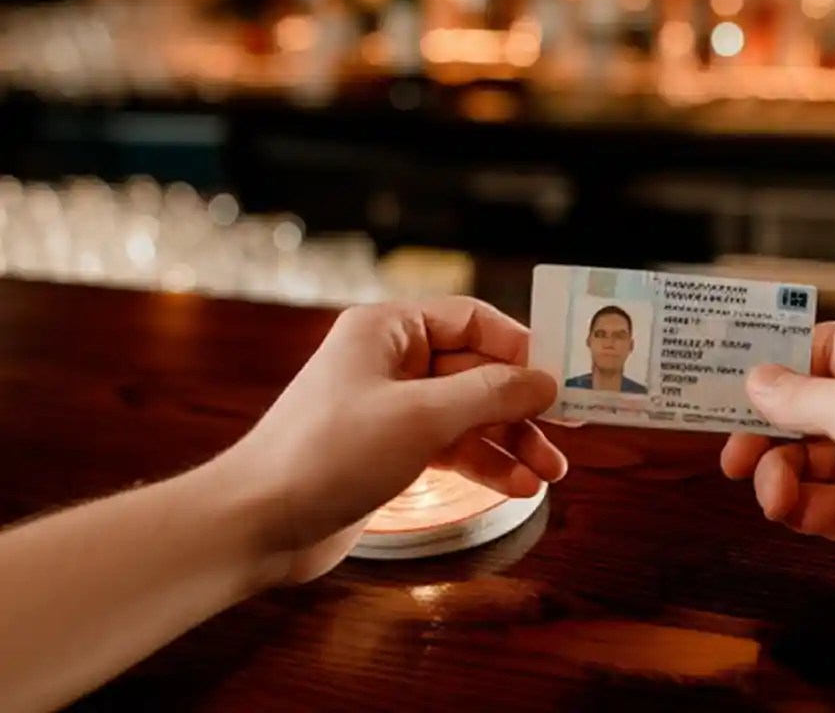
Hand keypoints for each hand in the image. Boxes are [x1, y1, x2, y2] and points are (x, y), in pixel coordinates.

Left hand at [221, 299, 566, 585]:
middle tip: (568, 433)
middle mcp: (392, 361)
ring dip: (511, 441)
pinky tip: (516, 486)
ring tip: (549, 473)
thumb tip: (544, 382)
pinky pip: (451, 447)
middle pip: (478, 371)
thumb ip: (490, 394)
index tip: (562, 379)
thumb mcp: (422, 416)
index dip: (522, 347)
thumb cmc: (329, 452)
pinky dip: (484, 464)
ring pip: (469, 415)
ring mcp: (391, 408)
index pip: (474, 321)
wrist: (259, 521)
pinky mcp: (390, 450)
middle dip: (522, 406)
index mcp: (389, 329)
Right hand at [721, 322, 834, 650]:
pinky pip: (816, 503)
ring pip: (806, 460)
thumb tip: (759, 380)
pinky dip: (794, 505)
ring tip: (770, 493)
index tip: (736, 375)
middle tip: (734, 448)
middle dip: (768, 426)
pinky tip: (786, 511)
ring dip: (776, 472)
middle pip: (810, 407)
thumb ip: (804, 394)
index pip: (832, 347)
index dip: (784, 358)